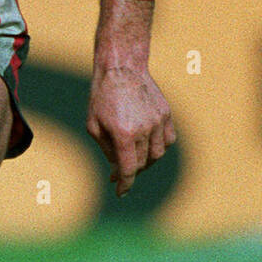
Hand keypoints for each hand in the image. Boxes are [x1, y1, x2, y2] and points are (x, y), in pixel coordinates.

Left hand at [86, 65, 175, 196]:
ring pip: (158, 154)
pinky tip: (148, 145)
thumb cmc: (102, 97)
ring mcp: (158, 121)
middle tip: (117, 172)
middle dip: (130, 172)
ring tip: (132, 157)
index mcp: (123, 133)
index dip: (124, 184)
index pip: (128, 169)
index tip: (120, 193)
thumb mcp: (93, 125)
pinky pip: (168, 140)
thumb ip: (106, 150)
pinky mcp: (166, 114)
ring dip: (146, 161)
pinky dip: (159, 147)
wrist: (121, 68)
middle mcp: (144, 129)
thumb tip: (117, 168)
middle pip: (142, 163)